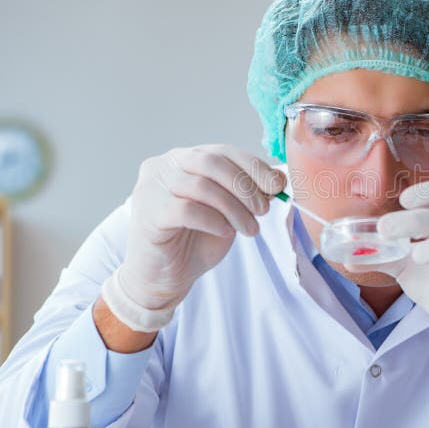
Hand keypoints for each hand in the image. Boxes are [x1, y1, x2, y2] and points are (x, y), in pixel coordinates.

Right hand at [102, 144, 285, 331]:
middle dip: (245, 186)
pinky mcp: (150, 213)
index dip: (253, 166)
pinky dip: (213, 220)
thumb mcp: (229, 211)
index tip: (277, 186)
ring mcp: (152, 187)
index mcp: (184, 158)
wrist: (163, 276)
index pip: (223, 151)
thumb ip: (248, 192)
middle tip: (263, 211)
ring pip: (202, 186)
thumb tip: (278, 179)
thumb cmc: (195, 239)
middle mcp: (165, 166)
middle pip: (212, 162)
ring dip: (234, 209)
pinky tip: (225, 231)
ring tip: (250, 229)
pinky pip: (187, 209)